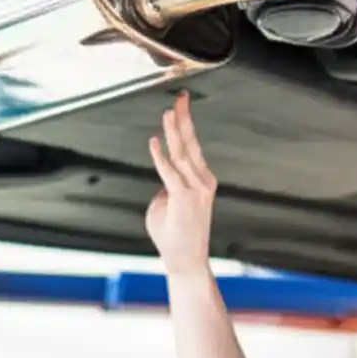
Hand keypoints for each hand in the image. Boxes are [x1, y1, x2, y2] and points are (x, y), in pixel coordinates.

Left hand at [145, 91, 216, 276]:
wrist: (185, 260)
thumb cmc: (174, 233)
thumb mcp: (167, 201)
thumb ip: (166, 184)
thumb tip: (161, 175)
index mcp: (201, 179)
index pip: (192, 145)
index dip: (185, 123)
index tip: (180, 104)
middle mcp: (202, 181)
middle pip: (191, 142)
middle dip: (184, 118)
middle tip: (180, 97)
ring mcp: (195, 190)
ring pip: (182, 153)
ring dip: (173, 131)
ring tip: (168, 112)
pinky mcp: (183, 199)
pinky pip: (169, 173)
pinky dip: (160, 156)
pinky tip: (154, 141)